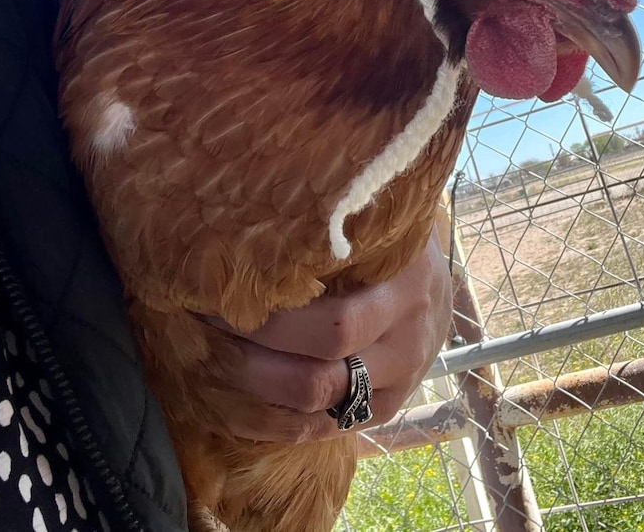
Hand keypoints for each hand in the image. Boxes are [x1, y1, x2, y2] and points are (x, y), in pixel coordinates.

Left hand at [202, 226, 451, 442]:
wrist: (436, 284)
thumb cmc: (388, 240)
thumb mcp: (374, 222)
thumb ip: (329, 227)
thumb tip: (246, 210)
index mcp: (405, 285)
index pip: (334, 326)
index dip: (269, 320)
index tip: (219, 295)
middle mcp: (407, 341)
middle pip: (319, 375)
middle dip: (252, 355)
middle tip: (206, 324)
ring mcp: (399, 383)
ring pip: (316, 407)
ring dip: (255, 388)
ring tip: (213, 355)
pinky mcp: (385, 411)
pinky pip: (320, 431)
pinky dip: (272, 420)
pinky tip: (235, 398)